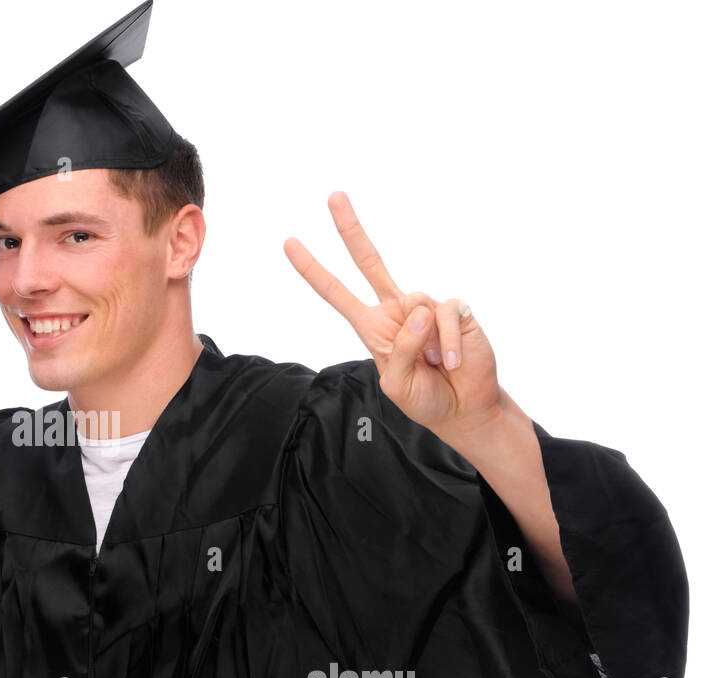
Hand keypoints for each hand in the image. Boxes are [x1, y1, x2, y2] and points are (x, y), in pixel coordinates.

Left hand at [283, 191, 503, 440]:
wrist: (463, 407)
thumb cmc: (425, 397)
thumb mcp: (396, 383)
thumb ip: (400, 349)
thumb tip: (417, 310)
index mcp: (373, 327)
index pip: (337, 293)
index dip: (313, 271)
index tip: (289, 245)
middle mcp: (396, 310)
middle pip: (369, 261)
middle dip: (350, 229)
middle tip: (333, 196)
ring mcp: (426, 307)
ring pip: (415, 302)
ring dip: (426, 342)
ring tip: (435, 365)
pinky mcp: (455, 310)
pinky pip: (444, 313)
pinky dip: (446, 343)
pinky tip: (450, 361)